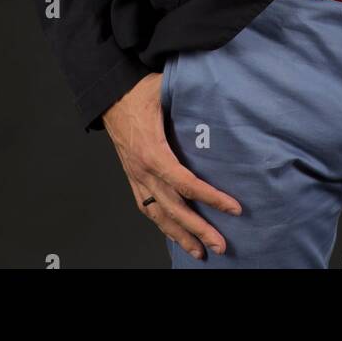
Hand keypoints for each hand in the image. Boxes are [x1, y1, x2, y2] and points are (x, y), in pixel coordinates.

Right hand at [101, 72, 241, 259]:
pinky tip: (174, 234)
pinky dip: (161, 224)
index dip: (211, 198)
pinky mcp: (132, 177)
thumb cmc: (138, 91)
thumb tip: (219, 90)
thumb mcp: (165, 88)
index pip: (186, 183)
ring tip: (200, 251)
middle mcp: (143, 170)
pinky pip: (146, 207)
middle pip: (173, 208)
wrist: (109, 94)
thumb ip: (191, 93)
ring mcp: (136, 176)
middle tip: (221, 245)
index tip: (233, 208)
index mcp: (153, 151)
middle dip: (198, 230)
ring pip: (158, 214)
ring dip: (180, 235)